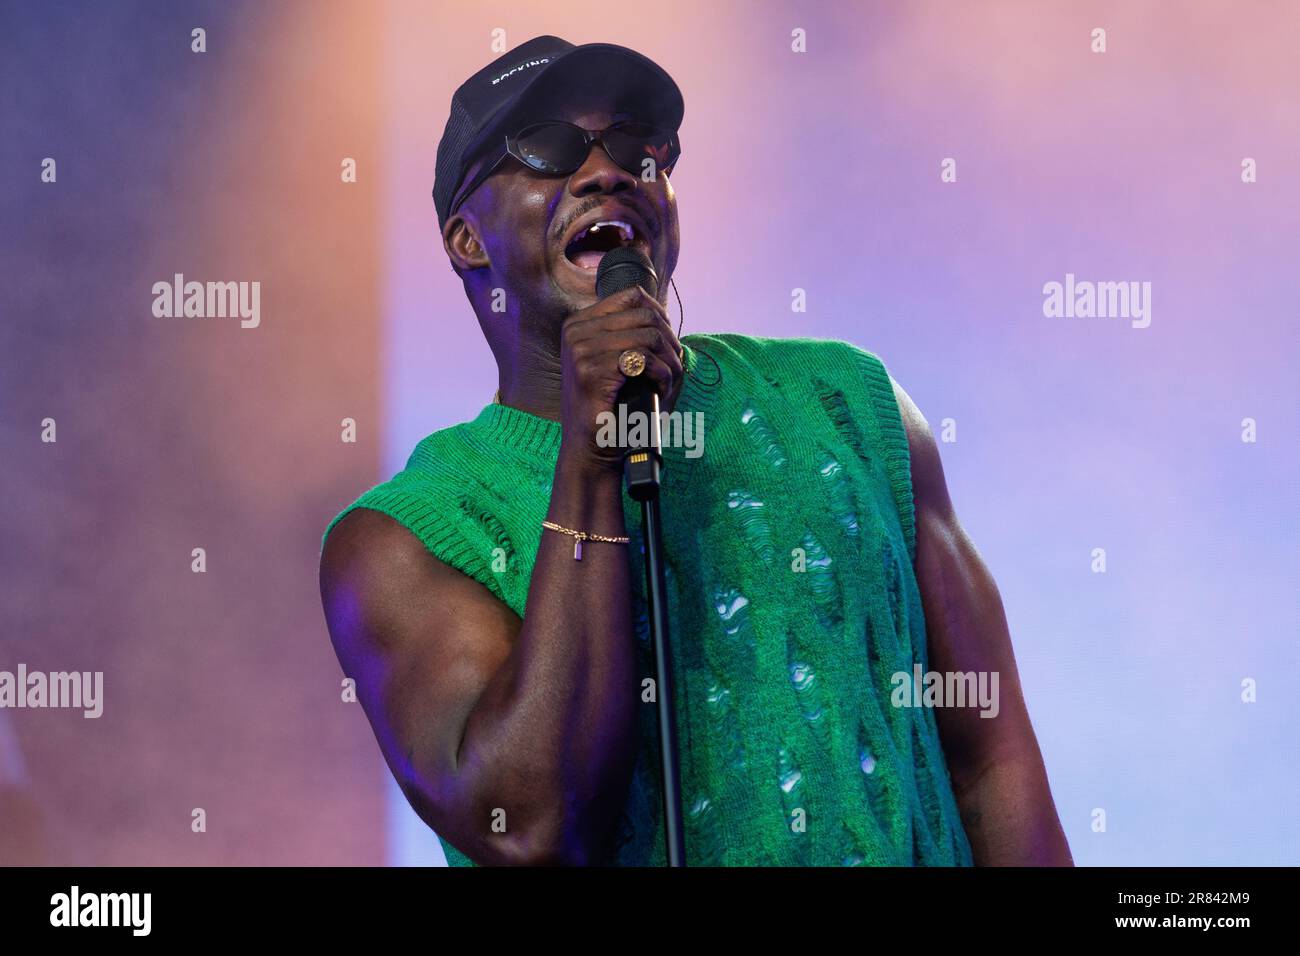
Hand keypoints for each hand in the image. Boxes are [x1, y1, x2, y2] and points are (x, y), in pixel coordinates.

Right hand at [558, 285, 684, 472]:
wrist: (592, 448)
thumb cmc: (611, 407)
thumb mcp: (620, 363)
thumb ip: (634, 334)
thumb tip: (664, 314)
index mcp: (578, 324)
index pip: (632, 296)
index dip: (660, 316)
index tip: (668, 344)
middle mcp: (575, 331)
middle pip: (644, 314)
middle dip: (669, 342)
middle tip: (674, 368)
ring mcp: (579, 349)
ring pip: (649, 335)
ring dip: (669, 361)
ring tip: (669, 381)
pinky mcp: (590, 371)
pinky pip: (644, 359)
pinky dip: (662, 374)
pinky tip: (661, 389)